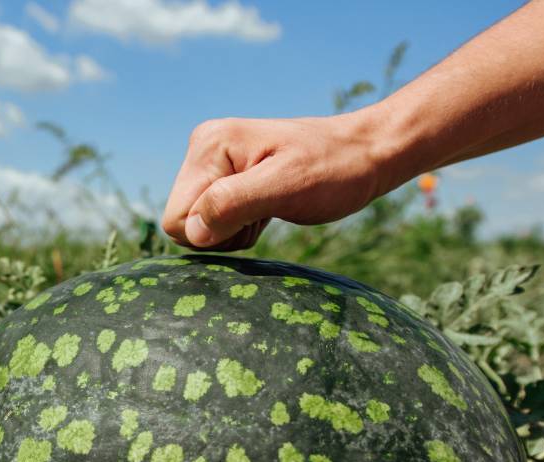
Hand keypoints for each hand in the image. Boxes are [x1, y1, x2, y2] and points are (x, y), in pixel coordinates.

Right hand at [162, 113, 389, 250]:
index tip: (255, 215)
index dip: (213, 233)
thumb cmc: (335, 169)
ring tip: (270, 209)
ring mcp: (214, 163)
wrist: (367, 154)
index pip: (176, 218)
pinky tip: (267, 210)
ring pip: (197, 227)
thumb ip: (233, 203)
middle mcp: (203, 148)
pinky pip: (213, 222)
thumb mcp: (287, 186)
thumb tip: (192, 231)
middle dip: (221, 233)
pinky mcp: (227, 177)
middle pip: (182, 224)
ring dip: (233, 231)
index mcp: (209, 145)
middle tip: (264, 213)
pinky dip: (240, 226)